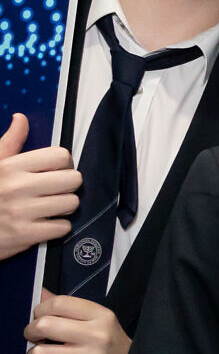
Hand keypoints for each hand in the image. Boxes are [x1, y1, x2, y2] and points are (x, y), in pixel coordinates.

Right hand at [0, 113, 80, 261]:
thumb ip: (10, 142)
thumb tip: (21, 118)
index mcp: (11, 167)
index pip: (61, 156)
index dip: (63, 164)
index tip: (55, 171)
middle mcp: (17, 187)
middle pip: (73, 179)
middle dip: (67, 186)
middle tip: (54, 191)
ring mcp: (22, 212)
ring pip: (71, 203)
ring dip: (63, 207)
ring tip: (47, 208)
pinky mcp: (25, 235)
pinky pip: (63, 227)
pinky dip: (56, 227)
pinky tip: (42, 224)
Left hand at [24, 290, 129, 353]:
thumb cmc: (111, 347)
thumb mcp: (99, 323)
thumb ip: (70, 309)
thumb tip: (41, 293)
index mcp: (102, 316)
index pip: (59, 303)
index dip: (40, 310)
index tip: (39, 318)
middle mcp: (97, 335)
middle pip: (44, 325)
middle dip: (30, 331)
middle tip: (35, 338)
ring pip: (39, 353)